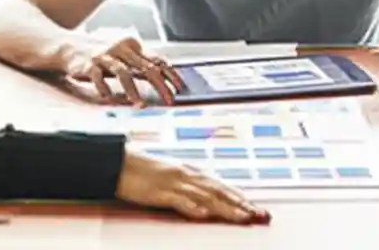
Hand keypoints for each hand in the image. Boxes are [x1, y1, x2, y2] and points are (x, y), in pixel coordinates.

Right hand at [64, 36, 184, 105]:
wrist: (67, 46)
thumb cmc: (100, 53)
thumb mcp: (122, 54)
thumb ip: (139, 63)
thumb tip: (163, 77)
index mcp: (133, 45)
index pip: (158, 59)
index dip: (171, 74)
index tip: (181, 88)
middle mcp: (121, 48)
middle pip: (146, 67)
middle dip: (160, 86)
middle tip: (169, 101)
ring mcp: (105, 55)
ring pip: (124, 73)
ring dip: (134, 91)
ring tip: (141, 105)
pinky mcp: (89, 64)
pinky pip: (99, 78)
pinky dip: (106, 89)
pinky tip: (111, 100)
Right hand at [116, 150, 270, 224]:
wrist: (119, 162)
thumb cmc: (144, 170)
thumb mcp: (172, 175)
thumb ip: (189, 185)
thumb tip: (206, 200)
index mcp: (191, 172)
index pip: (221, 186)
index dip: (240, 197)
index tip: (256, 208)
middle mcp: (187, 175)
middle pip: (219, 191)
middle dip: (241, 204)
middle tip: (259, 215)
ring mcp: (174, 183)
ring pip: (205, 196)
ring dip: (225, 208)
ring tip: (242, 217)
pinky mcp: (159, 192)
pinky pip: (178, 200)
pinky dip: (192, 207)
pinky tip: (204, 214)